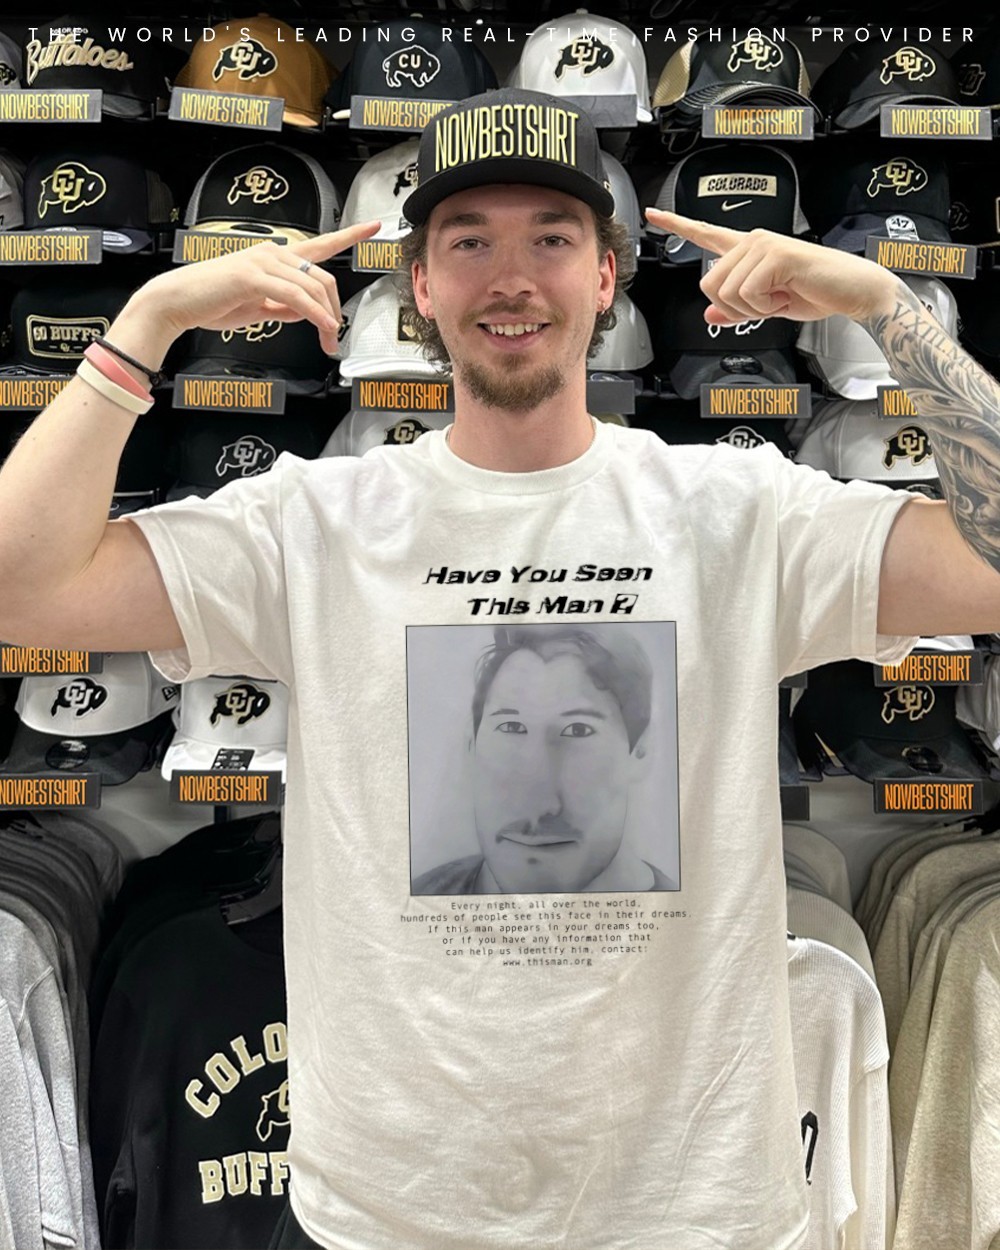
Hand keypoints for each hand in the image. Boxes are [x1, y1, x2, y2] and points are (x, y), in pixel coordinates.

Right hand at [124, 220, 381, 358]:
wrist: (178, 303)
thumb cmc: (214, 304)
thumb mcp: (258, 307)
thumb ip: (284, 306)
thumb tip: (305, 313)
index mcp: (275, 257)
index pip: (319, 244)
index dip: (349, 235)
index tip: (374, 226)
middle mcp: (272, 252)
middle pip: (322, 278)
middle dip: (335, 310)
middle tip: (334, 338)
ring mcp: (263, 261)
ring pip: (312, 288)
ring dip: (326, 319)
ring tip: (328, 342)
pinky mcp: (253, 276)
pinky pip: (296, 296)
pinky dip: (315, 314)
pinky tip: (322, 327)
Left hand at [645, 208, 901, 327]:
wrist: (851, 292)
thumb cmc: (814, 294)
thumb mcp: (768, 307)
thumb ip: (737, 310)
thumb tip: (709, 314)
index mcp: (747, 250)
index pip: (706, 235)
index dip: (677, 226)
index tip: (652, 214)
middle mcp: (752, 241)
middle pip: (709, 284)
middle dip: (733, 308)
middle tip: (765, 305)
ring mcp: (764, 245)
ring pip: (726, 292)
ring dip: (751, 309)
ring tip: (778, 299)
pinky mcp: (776, 255)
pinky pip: (747, 293)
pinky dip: (764, 307)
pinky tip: (785, 296)